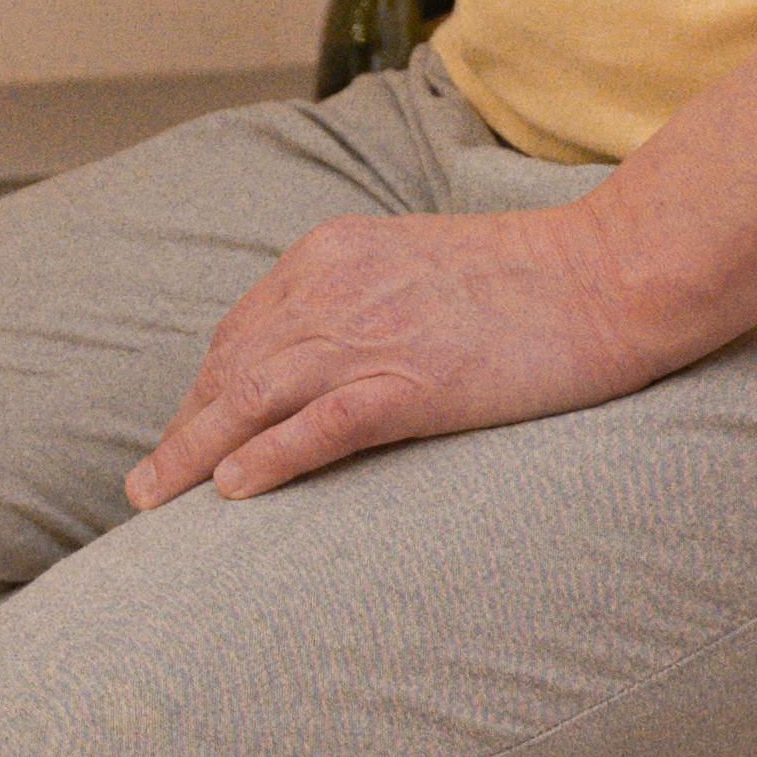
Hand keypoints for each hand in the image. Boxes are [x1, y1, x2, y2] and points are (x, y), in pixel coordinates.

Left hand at [123, 199, 679, 506]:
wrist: (612, 273)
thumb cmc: (530, 279)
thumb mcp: (416, 266)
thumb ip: (359, 298)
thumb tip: (318, 358)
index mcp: (332, 255)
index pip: (242, 332)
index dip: (204, 391)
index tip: (183, 437)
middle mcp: (334, 287)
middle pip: (232, 366)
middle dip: (183, 428)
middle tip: (144, 487)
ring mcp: (372, 334)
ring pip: (254, 397)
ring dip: (194, 452)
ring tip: (153, 500)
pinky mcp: (415, 381)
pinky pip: (321, 424)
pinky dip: (268, 457)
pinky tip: (231, 491)